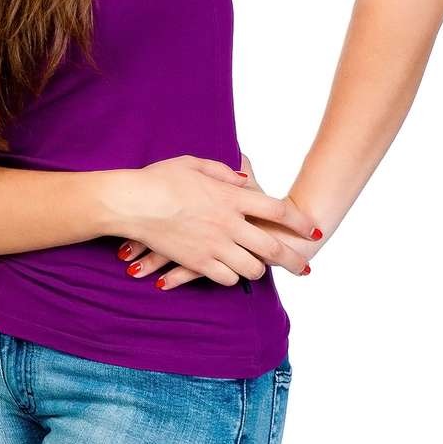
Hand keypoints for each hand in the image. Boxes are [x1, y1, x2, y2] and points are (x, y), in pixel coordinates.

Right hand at [108, 156, 317, 288]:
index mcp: (230, 197)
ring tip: (260, 268)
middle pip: (274, 248)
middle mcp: (228, 223)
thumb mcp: (193, 164)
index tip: (312, 229)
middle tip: (305, 268)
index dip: (300, 222)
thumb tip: (245, 180)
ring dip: (259, 269)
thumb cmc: (158, 178)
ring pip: (253, 268)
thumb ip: (224, 172)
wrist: (131, 202)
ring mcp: (214, 245)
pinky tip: (229, 271)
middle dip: (295, 260)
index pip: (278, 210)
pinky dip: (232, 277)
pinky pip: (227, 278)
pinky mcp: (197, 262)